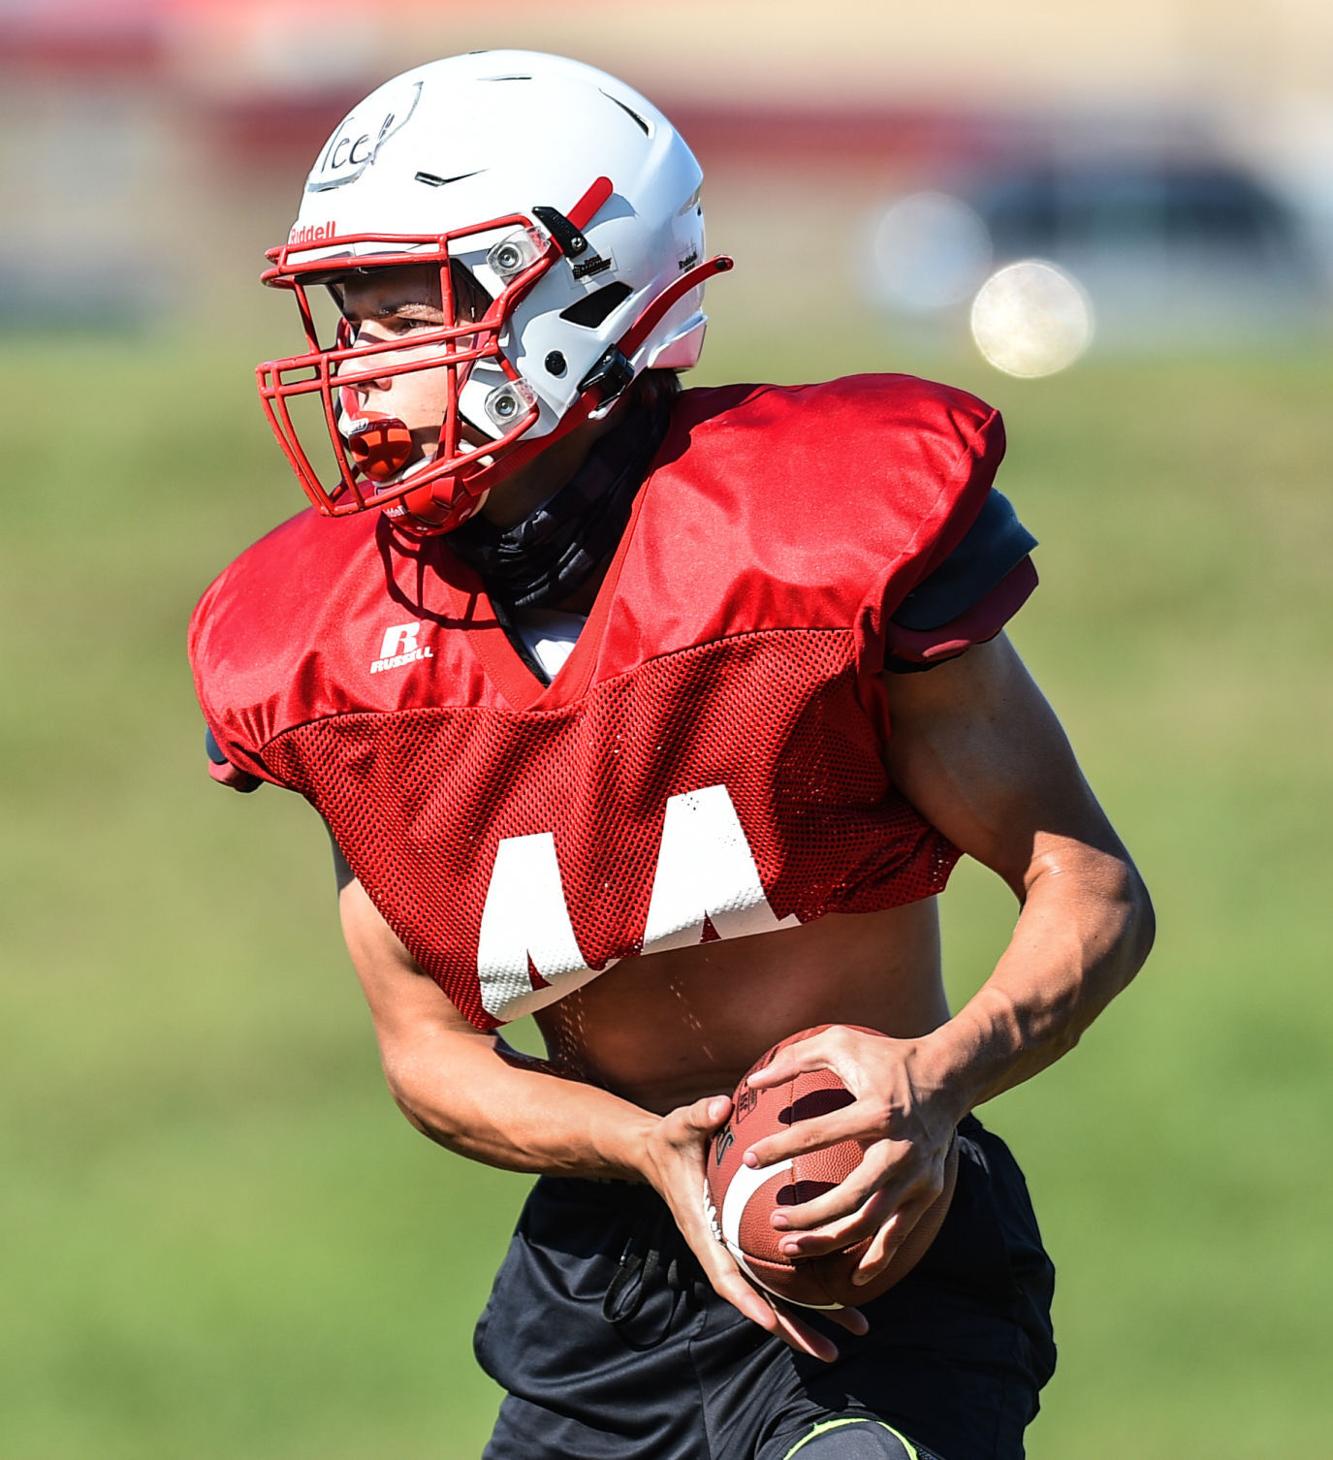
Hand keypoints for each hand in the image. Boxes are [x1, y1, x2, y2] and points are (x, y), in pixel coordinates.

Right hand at [638, 1094, 868, 1361]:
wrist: (658, 1152)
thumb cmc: (674, 1140)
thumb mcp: (682, 1124)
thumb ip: (700, 1116)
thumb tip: (720, 1106)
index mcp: (703, 1230)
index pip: (724, 1274)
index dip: (747, 1300)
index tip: (771, 1321)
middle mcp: (721, 1250)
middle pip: (758, 1301)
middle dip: (794, 1329)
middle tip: (834, 1353)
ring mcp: (735, 1251)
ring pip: (774, 1294)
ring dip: (812, 1318)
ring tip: (855, 1329)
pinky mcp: (747, 1243)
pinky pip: (779, 1272)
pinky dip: (808, 1288)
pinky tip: (842, 1290)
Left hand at [742, 1025, 961, 1288]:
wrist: (948, 1077)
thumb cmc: (886, 1057)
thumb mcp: (840, 1043)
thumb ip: (795, 1059)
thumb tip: (752, 1084)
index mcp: (876, 1110)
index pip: (818, 1134)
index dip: (780, 1148)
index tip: (750, 1160)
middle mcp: (900, 1149)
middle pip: (849, 1196)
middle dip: (808, 1215)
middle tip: (774, 1219)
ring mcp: (917, 1176)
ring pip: (870, 1222)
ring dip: (830, 1240)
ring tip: (792, 1246)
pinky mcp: (928, 1193)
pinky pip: (898, 1234)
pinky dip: (876, 1259)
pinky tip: (851, 1277)